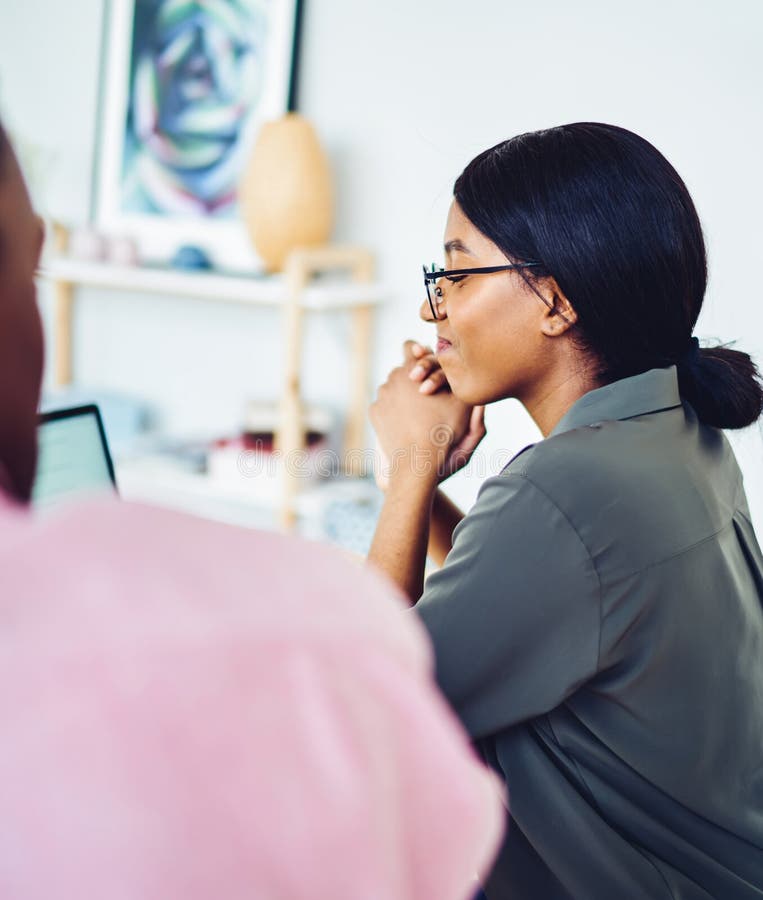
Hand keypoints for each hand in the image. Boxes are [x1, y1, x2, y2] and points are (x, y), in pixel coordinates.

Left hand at [370, 342, 485, 490]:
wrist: (416, 465)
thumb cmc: (444, 437)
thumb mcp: (465, 411)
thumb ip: (470, 392)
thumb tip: (474, 381)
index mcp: (413, 370)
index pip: (411, 347)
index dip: (420, 355)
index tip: (428, 365)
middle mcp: (392, 378)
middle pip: (402, 369)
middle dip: (414, 378)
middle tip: (427, 394)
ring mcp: (381, 396)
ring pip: (392, 387)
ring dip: (403, 394)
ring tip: (419, 412)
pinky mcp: (374, 412)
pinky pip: (384, 404)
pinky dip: (394, 410)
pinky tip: (406, 422)